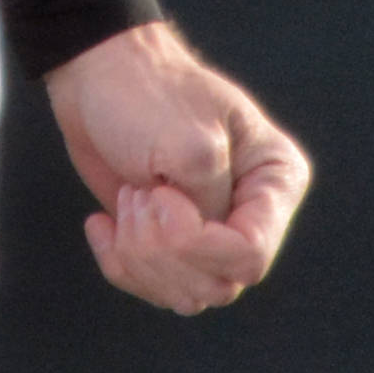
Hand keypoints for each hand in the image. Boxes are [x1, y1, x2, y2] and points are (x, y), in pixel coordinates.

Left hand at [41, 20, 308, 314]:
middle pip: (219, 284)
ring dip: (140, 257)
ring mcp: (212, 235)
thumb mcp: (190, 145)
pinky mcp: (171, 247)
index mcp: (276, 181)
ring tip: (127, 200)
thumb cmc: (148, 95)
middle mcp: (252, 214)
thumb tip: (196, 254)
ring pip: (188, 296)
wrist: (97, 76)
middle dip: (163, 250)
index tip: (161, 193)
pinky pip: (153, 290)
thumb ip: (209, 209)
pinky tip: (102, 222)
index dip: (197, 241)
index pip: (251, 255)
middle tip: (139, 194)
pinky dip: (119, 264)